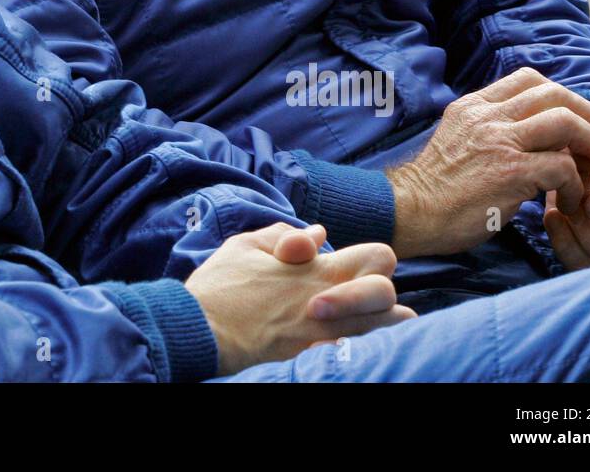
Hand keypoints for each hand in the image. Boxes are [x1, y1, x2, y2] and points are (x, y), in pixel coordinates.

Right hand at [185, 222, 415, 375]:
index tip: (352, 272)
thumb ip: (286, 236)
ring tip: (362, 327)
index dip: (373, 263)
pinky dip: (356, 350)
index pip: (378, 256)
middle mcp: (328, 299)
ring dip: (379, 326)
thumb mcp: (246, 245)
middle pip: (389, 294)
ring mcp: (324, 332)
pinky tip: (338, 347)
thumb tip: (318, 234)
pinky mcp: (311, 357)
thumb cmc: (220, 285)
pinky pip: (353, 353)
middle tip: (365, 306)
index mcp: (316, 268)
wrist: (200, 328)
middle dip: (385, 299)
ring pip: (383, 329)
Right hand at [386, 68, 589, 259]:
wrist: (409, 211)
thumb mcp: (458, 140)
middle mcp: (486, 116)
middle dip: (589, 114)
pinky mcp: (509, 172)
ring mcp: (498, 141)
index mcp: (474, 106)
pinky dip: (575, 183)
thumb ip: (489, 130)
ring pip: (565, 121)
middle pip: (554, 93)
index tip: (578, 120)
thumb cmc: (434, 187)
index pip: (528, 79)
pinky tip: (569, 199)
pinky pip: (562, 165)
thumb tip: (529, 135)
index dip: (562, 97)